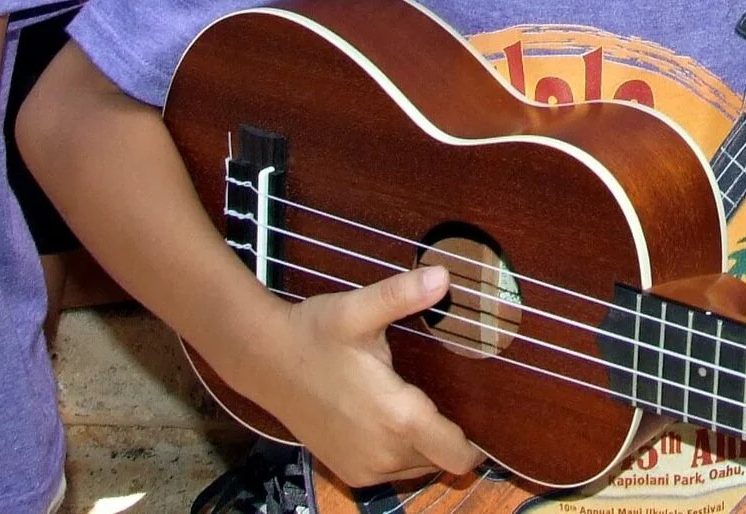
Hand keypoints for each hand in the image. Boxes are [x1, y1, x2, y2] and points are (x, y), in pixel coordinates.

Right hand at [225, 266, 483, 486]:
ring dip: (424, 444)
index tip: (480, 411)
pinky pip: (392, 472)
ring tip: (414, 402)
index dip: (476, 440)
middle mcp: (384, 454)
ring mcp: (365, 468)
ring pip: (418, 468)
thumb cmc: (313, 334)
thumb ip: (403, 295)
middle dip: (449, 435)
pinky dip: (399, 452)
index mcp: (398, 418)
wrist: (264, 361)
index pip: (460, 455)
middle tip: (445, 395)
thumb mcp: (358, 310)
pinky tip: (390, 417)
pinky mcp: (349, 471)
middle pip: (442, 460)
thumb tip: (445, 275)